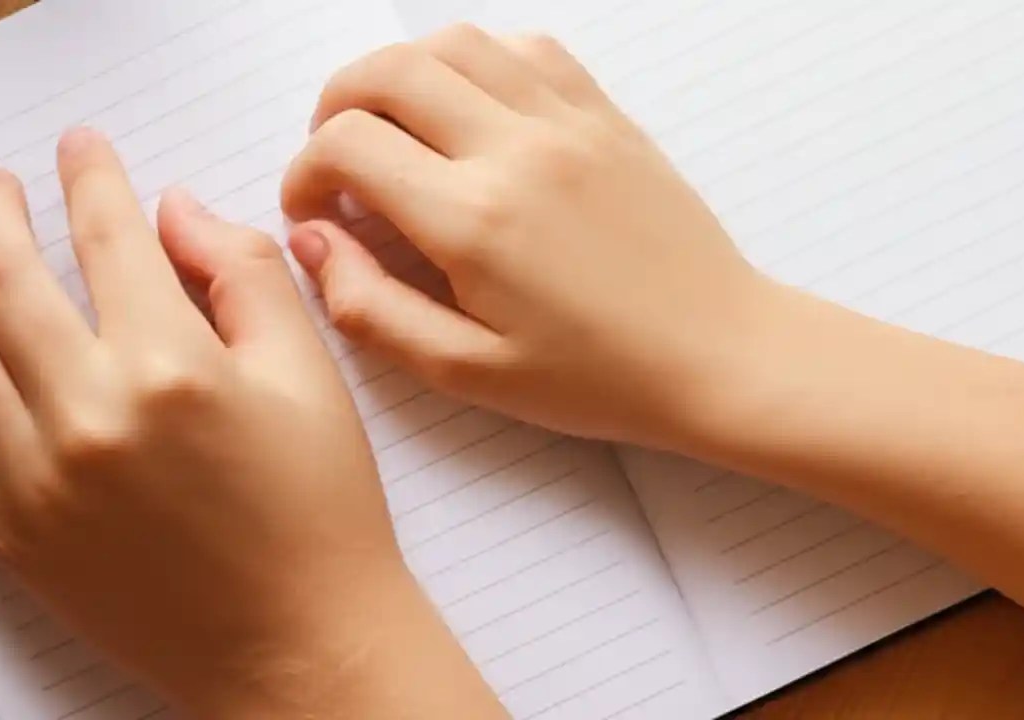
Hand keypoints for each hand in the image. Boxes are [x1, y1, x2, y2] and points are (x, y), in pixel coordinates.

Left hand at [0, 128, 497, 716]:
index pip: (108, 236)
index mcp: (172, 368)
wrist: (296, 645)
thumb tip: (175, 210)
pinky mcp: (10, 528)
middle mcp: (87, 416)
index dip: (92, 176)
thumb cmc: (319, 513)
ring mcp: (34, 476)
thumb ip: (244, 273)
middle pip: (2, 275)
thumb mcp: (312, 376)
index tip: (83, 148)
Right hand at [282, 25, 778, 449]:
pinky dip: (475, 59)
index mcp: (473, 221)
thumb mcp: (467, 373)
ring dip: (399, 73)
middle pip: (387, 71)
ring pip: (452, 43)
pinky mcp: (605, 114)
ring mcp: (567, 121)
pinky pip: (525, 46)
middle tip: (336, 159)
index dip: (305, 172)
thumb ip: (373, 309)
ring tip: (394, 127)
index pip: (348, 144)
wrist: (718, 353)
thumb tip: (314, 241)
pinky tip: (469, 109)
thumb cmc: (597, 377)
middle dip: (335, 106)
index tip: (314, 211)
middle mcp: (516, 150)